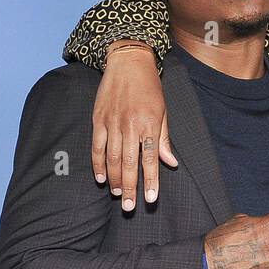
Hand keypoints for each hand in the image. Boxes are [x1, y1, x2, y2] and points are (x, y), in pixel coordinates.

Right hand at [94, 42, 176, 211]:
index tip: (150, 199)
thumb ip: (164, 139)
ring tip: (117, 195)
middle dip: (130, 187)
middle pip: (129, 163)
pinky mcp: (98, 119)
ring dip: (114, 179)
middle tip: (129, 206)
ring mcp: (112, 122)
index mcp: (150, 124)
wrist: (128, 62)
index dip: (150, 181)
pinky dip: (98, 164)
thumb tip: (171, 163)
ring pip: (112, 158)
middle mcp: (130, 125)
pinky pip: (97, 146)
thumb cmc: (150, 88)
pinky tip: (101, 178)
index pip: (151, 158)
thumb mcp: (163, 111)